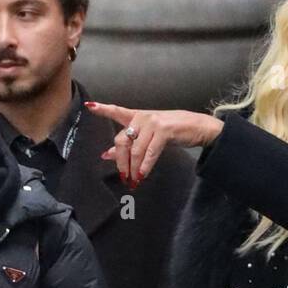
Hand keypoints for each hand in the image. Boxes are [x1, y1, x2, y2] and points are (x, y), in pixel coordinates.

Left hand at [85, 101, 223, 185]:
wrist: (197, 127)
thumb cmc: (173, 132)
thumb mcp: (148, 136)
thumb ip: (128, 144)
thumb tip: (106, 154)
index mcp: (137, 116)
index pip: (117, 111)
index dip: (103, 110)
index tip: (89, 107)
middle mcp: (142, 117)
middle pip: (122, 140)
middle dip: (121, 162)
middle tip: (124, 177)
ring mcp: (153, 123)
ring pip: (135, 150)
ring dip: (133, 168)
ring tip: (134, 180)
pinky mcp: (164, 131)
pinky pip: (149, 152)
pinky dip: (145, 166)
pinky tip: (142, 175)